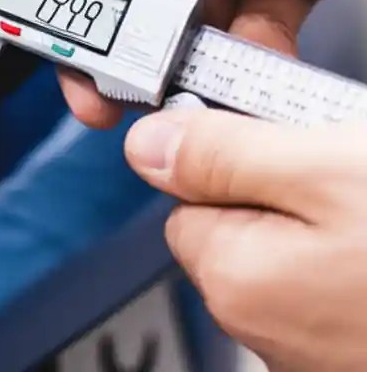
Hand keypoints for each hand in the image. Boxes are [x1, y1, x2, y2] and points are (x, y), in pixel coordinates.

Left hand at [126, 109, 366, 371]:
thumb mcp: (324, 169)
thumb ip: (223, 154)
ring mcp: (317, 351)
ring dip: (330, 228)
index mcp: (236, 279)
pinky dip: (357, 263)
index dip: (236, 160)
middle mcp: (265, 327)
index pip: (185, 199)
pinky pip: (335, 288)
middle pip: (240, 229)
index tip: (286, 140)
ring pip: (294, 258)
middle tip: (350, 177)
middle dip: (288, 196)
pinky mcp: (354, 355)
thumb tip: (146, 144)